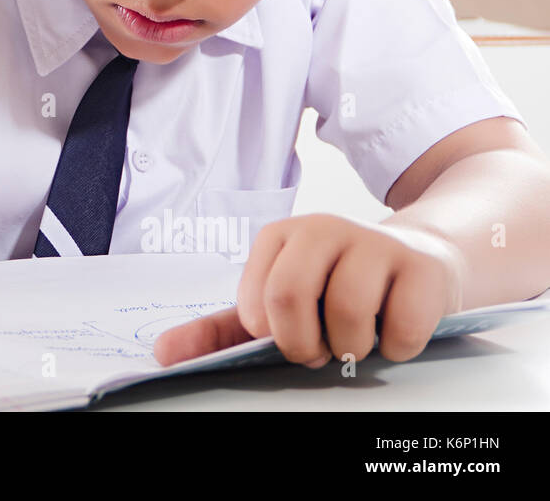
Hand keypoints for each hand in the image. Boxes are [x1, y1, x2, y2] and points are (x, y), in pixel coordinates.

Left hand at [153, 213, 464, 368]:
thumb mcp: (275, 303)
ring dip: (352, 347)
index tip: (287, 339)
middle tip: (319, 349)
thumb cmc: (335, 286)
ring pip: (347, 313)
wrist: (418, 260)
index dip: (274, 336)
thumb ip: (220, 331)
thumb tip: (163, 354)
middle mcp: (322, 229)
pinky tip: (394, 331)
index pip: (255, 302)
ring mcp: (374, 243)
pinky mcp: (421, 268)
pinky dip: (396, 346)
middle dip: (303, 342)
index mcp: (279, 237)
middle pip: (290, 295)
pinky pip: (401, 327)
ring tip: (357, 338)